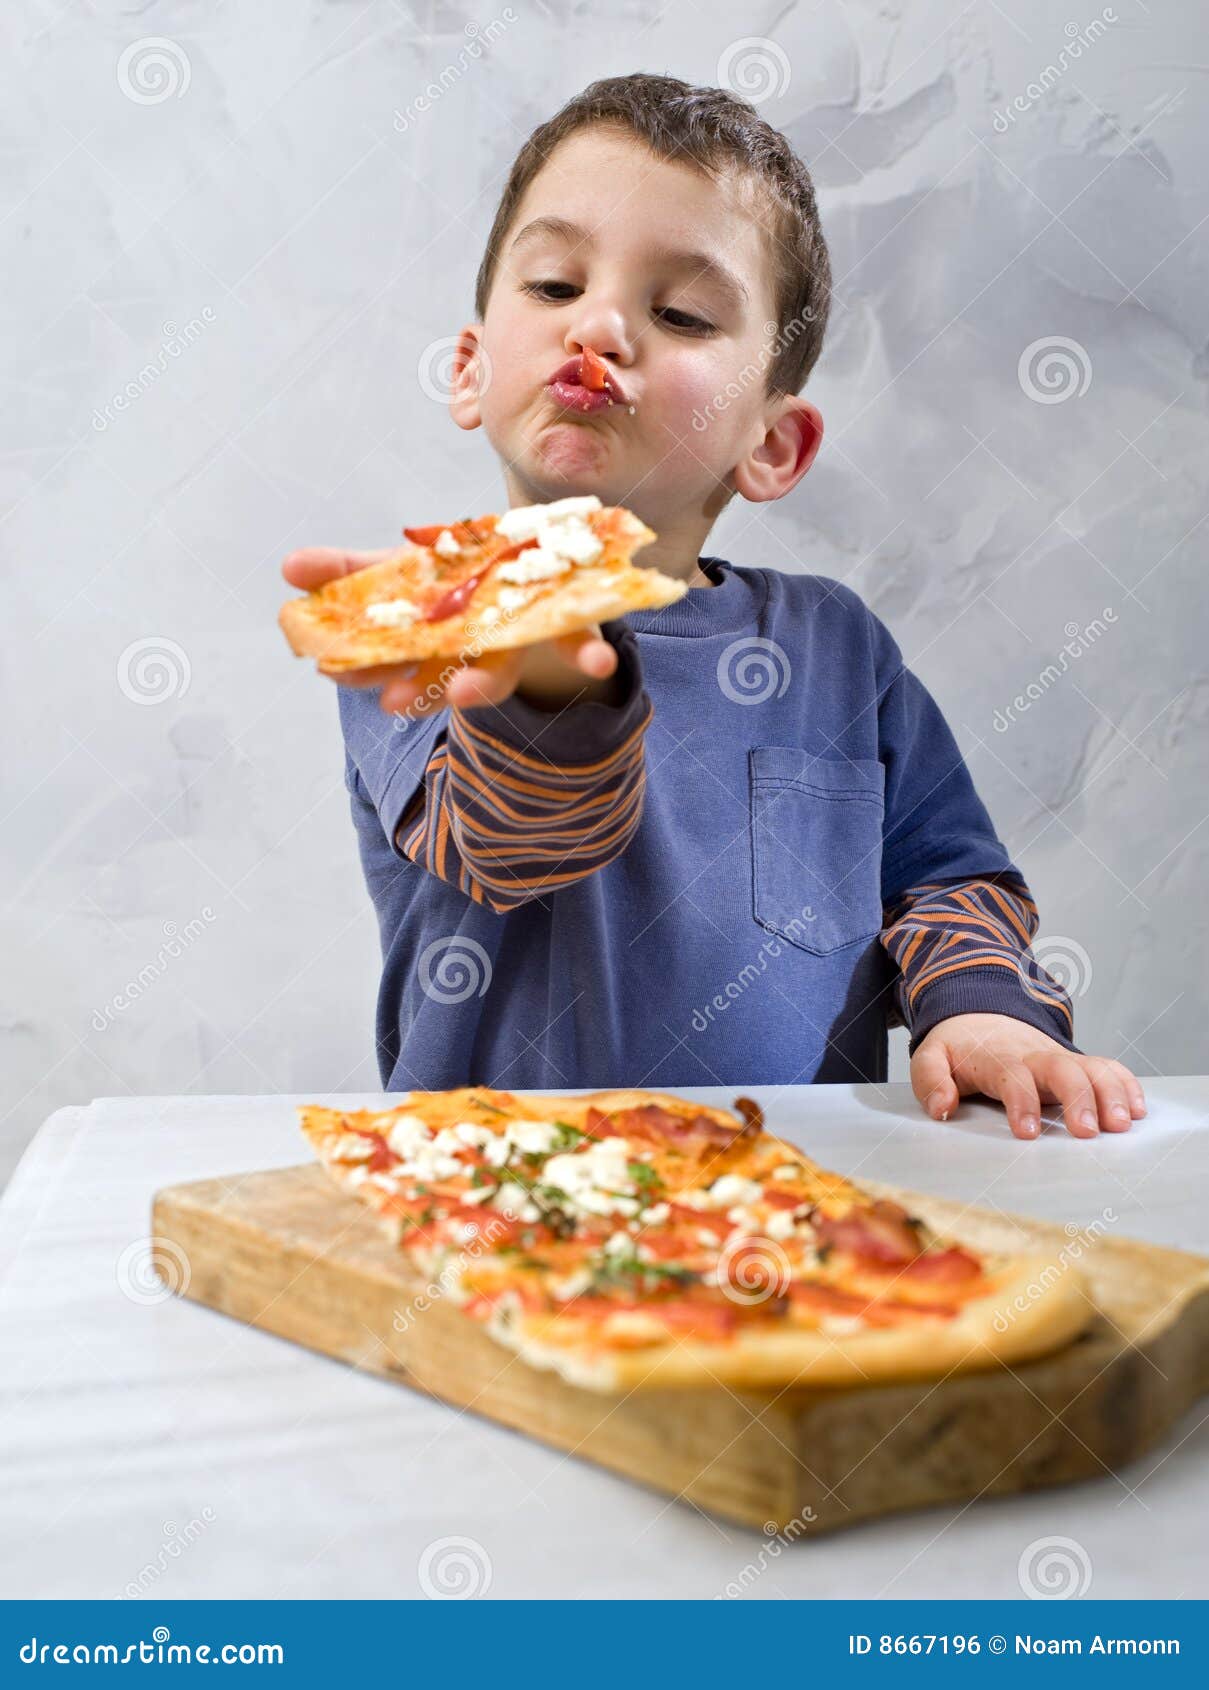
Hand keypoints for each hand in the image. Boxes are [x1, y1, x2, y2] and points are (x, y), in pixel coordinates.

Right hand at [281, 546, 618, 714]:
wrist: (548, 579)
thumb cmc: (465, 578)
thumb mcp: (405, 568)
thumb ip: (353, 570)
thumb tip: (290, 566)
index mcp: (432, 635)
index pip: (391, 656)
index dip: (364, 668)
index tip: (332, 671)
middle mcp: (474, 649)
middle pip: (441, 675)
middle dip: (420, 691)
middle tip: (393, 703)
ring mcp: (522, 642)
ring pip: (500, 671)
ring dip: (483, 687)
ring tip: (465, 693)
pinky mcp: (571, 630)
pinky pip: (582, 643)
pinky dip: (589, 656)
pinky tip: (598, 666)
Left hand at [910, 1012, 1147, 1139]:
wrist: (978, 1014)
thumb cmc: (958, 1046)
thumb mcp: (931, 1057)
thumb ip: (930, 1080)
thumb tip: (943, 1109)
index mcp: (997, 1057)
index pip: (1013, 1076)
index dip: (1021, 1102)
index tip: (1026, 1132)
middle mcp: (1034, 1056)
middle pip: (1063, 1069)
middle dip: (1078, 1098)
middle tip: (1088, 1132)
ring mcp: (1059, 1058)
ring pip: (1092, 1067)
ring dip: (1111, 1093)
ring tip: (1123, 1124)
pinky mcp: (1075, 1063)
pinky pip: (1107, 1067)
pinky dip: (1126, 1084)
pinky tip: (1137, 1109)